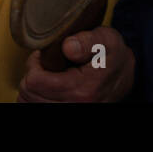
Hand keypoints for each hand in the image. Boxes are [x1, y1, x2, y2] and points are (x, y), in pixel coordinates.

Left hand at [16, 27, 135, 102]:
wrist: (123, 76)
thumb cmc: (112, 55)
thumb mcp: (106, 40)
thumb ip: (88, 41)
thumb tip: (68, 46)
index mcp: (82, 89)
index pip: (35, 82)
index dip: (34, 64)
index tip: (44, 55)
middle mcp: (76, 106)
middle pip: (29, 94)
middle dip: (32, 75)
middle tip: (44, 63)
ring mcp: (73, 110)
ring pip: (29, 101)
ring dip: (33, 87)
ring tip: (46, 74)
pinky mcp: (70, 111)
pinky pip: (35, 106)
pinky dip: (36, 96)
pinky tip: (45, 87)